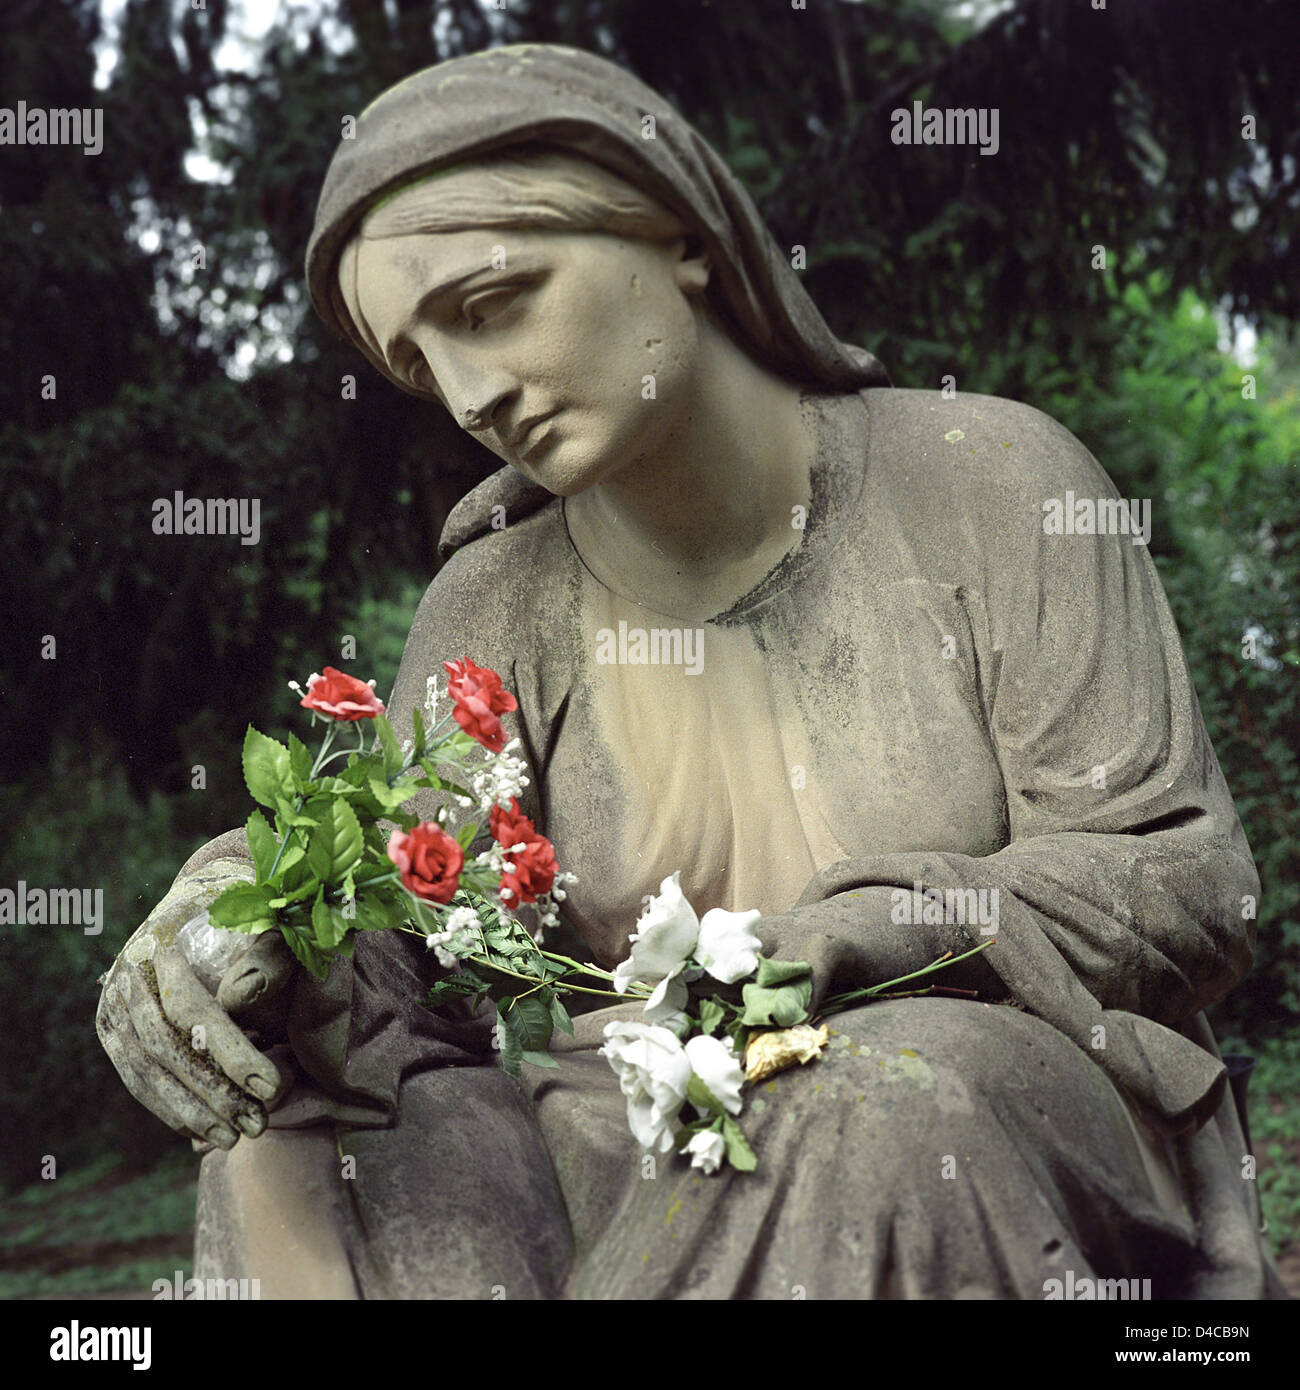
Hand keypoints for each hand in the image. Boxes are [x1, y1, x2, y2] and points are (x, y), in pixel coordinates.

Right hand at [96, 858, 294, 1149]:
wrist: (200, 895)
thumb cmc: (244, 905)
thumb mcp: (264, 912)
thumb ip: (268, 948)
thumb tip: (247, 994)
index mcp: (159, 942)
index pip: (190, 1009)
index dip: (230, 1052)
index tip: (272, 1086)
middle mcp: (126, 976)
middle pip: (166, 1047)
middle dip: (214, 1092)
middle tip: (259, 1123)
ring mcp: (113, 1005)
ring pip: (147, 1071)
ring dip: (191, 1111)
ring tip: (237, 1137)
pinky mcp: (112, 1029)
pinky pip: (136, 1077)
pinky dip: (168, 1107)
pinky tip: (204, 1130)